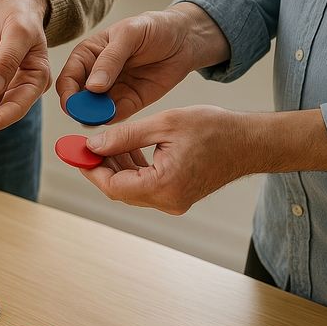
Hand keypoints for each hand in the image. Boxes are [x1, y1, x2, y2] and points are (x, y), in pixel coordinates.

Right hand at [55, 3, 229, 122]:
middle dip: (80, 109)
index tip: (73, 103)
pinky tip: (114, 117)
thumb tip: (92, 87)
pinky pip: (115, 116)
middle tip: (88, 115)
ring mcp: (111, 91)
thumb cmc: (154, 28)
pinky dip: (111, 120)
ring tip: (102, 117)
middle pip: (77, 98)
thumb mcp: (129, 35)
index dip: (67, 92)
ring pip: (94, 111)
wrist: (184, 40)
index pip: (68, 77)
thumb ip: (110, 59)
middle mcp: (95, 75)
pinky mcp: (129, 103)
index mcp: (88, 54)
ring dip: (95, 117)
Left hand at [81, 105, 251, 214]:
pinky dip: (133, 169)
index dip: (90, 169)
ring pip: (131, 188)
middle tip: (84, 145)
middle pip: (119, 189)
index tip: (75, 152)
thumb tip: (92, 145)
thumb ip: (124, 136)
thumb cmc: (215, 128)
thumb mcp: (164, 124)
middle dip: (99, 167)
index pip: (112, 186)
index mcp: (164, 185)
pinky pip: (146, 186)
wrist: (251, 142)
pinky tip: (128, 148)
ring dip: (115, 166)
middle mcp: (168, 201)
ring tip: (106, 141)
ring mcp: (174, 201)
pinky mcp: (178, 196)